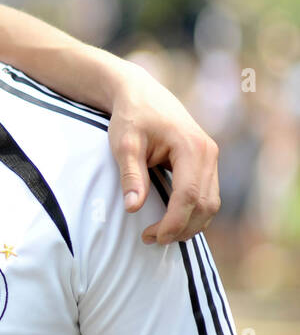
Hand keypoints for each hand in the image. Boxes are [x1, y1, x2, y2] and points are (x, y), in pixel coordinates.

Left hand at [107, 65, 219, 244]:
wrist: (140, 93)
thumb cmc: (131, 117)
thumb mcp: (124, 144)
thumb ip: (131, 175)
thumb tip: (133, 208)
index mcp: (192, 148)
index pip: (189, 196)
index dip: (173, 222)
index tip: (151, 237)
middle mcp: (209, 154)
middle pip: (205, 205)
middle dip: (182, 228)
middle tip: (150, 240)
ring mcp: (211, 158)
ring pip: (211, 204)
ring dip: (189, 224)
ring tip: (159, 235)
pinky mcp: (206, 163)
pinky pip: (207, 195)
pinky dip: (193, 213)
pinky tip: (172, 222)